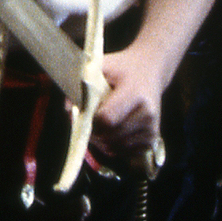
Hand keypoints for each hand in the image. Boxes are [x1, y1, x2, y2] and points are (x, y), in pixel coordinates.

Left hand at [90, 43, 164, 160]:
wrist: (149, 70)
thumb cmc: (121, 68)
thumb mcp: (101, 67)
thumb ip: (83, 86)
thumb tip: (68, 110)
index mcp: (134, 93)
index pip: (106, 119)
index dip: (91, 120)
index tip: (85, 113)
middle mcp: (146, 114)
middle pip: (110, 137)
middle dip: (94, 133)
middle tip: (88, 122)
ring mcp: (151, 129)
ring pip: (117, 147)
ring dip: (103, 141)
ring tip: (101, 125)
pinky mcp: (152, 139)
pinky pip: (126, 152)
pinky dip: (115, 146)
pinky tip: (114, 131)